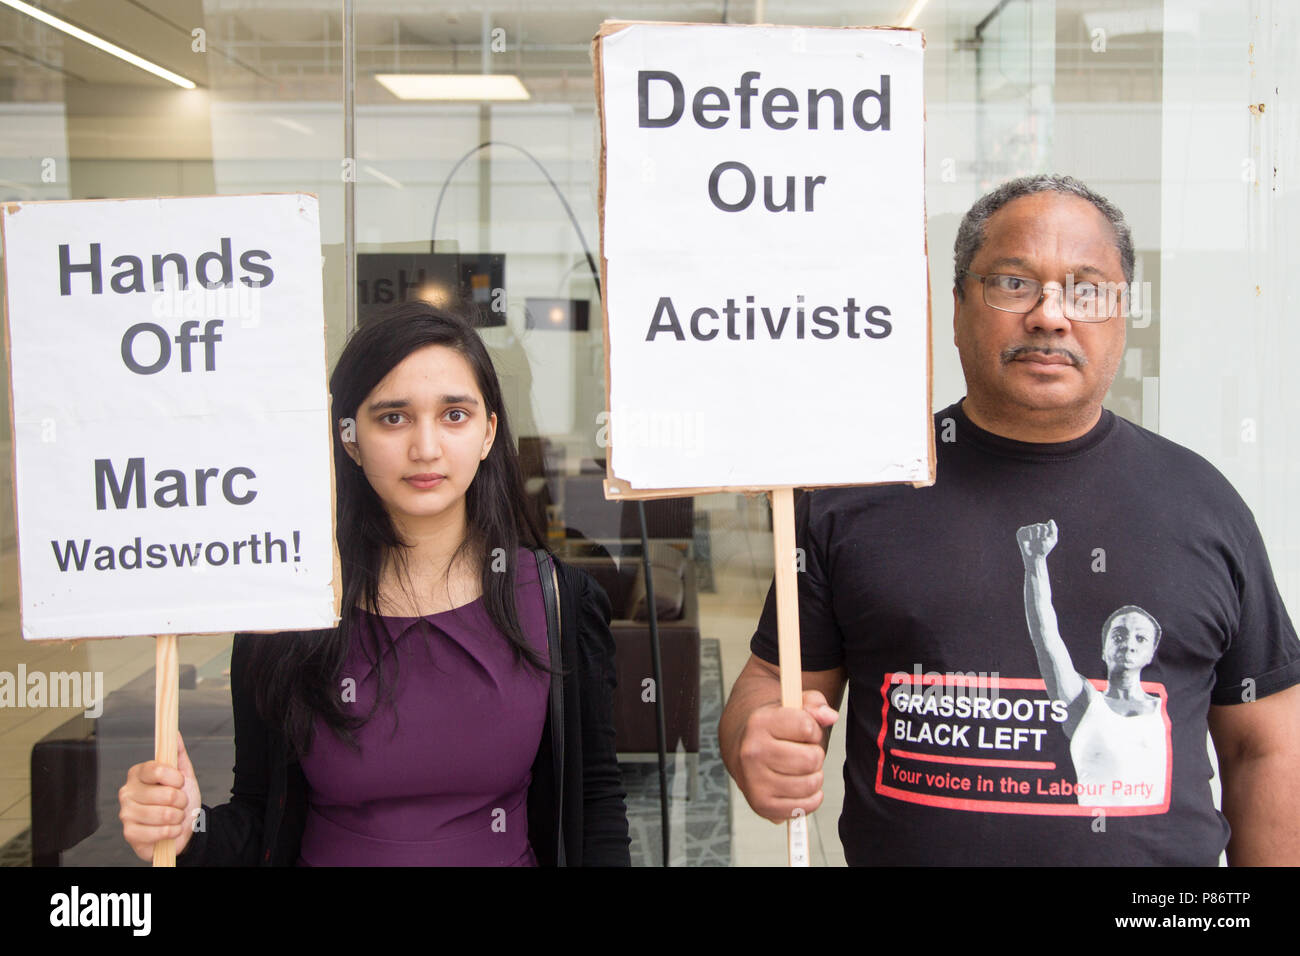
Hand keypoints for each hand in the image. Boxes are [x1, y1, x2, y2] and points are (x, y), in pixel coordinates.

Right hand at [119, 731, 202, 861]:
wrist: (181, 828)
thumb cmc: (179, 800)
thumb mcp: (183, 775)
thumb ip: (178, 754)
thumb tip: (173, 734)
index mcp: (138, 774)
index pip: (156, 770)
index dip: (175, 778)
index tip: (180, 782)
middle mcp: (127, 792)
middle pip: (164, 794)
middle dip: (181, 800)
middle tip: (179, 803)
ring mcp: (126, 813)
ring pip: (164, 814)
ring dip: (178, 816)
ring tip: (175, 816)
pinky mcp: (129, 834)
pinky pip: (159, 832)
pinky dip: (172, 831)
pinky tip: (170, 829)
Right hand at [734, 690, 838, 823]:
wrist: (743, 749)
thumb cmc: (774, 728)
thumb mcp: (792, 707)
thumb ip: (815, 704)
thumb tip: (830, 716)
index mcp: (759, 723)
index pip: (807, 727)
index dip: (814, 730)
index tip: (805, 731)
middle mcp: (753, 752)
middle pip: (811, 759)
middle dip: (815, 755)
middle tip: (803, 752)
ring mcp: (755, 781)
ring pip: (811, 783)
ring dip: (814, 776)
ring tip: (801, 769)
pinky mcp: (761, 804)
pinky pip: (804, 806)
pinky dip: (811, 798)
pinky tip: (800, 785)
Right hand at [1017, 519, 1057, 561]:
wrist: (1035, 557)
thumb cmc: (1044, 549)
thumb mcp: (1052, 540)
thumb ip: (1054, 529)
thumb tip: (1051, 520)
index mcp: (1042, 529)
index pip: (1046, 526)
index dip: (1046, 533)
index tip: (1046, 540)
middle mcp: (1034, 528)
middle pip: (1038, 525)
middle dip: (1040, 535)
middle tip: (1039, 542)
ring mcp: (1027, 530)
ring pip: (1032, 527)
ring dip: (1035, 536)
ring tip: (1034, 542)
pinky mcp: (1020, 533)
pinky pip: (1024, 529)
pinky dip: (1028, 536)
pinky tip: (1029, 540)